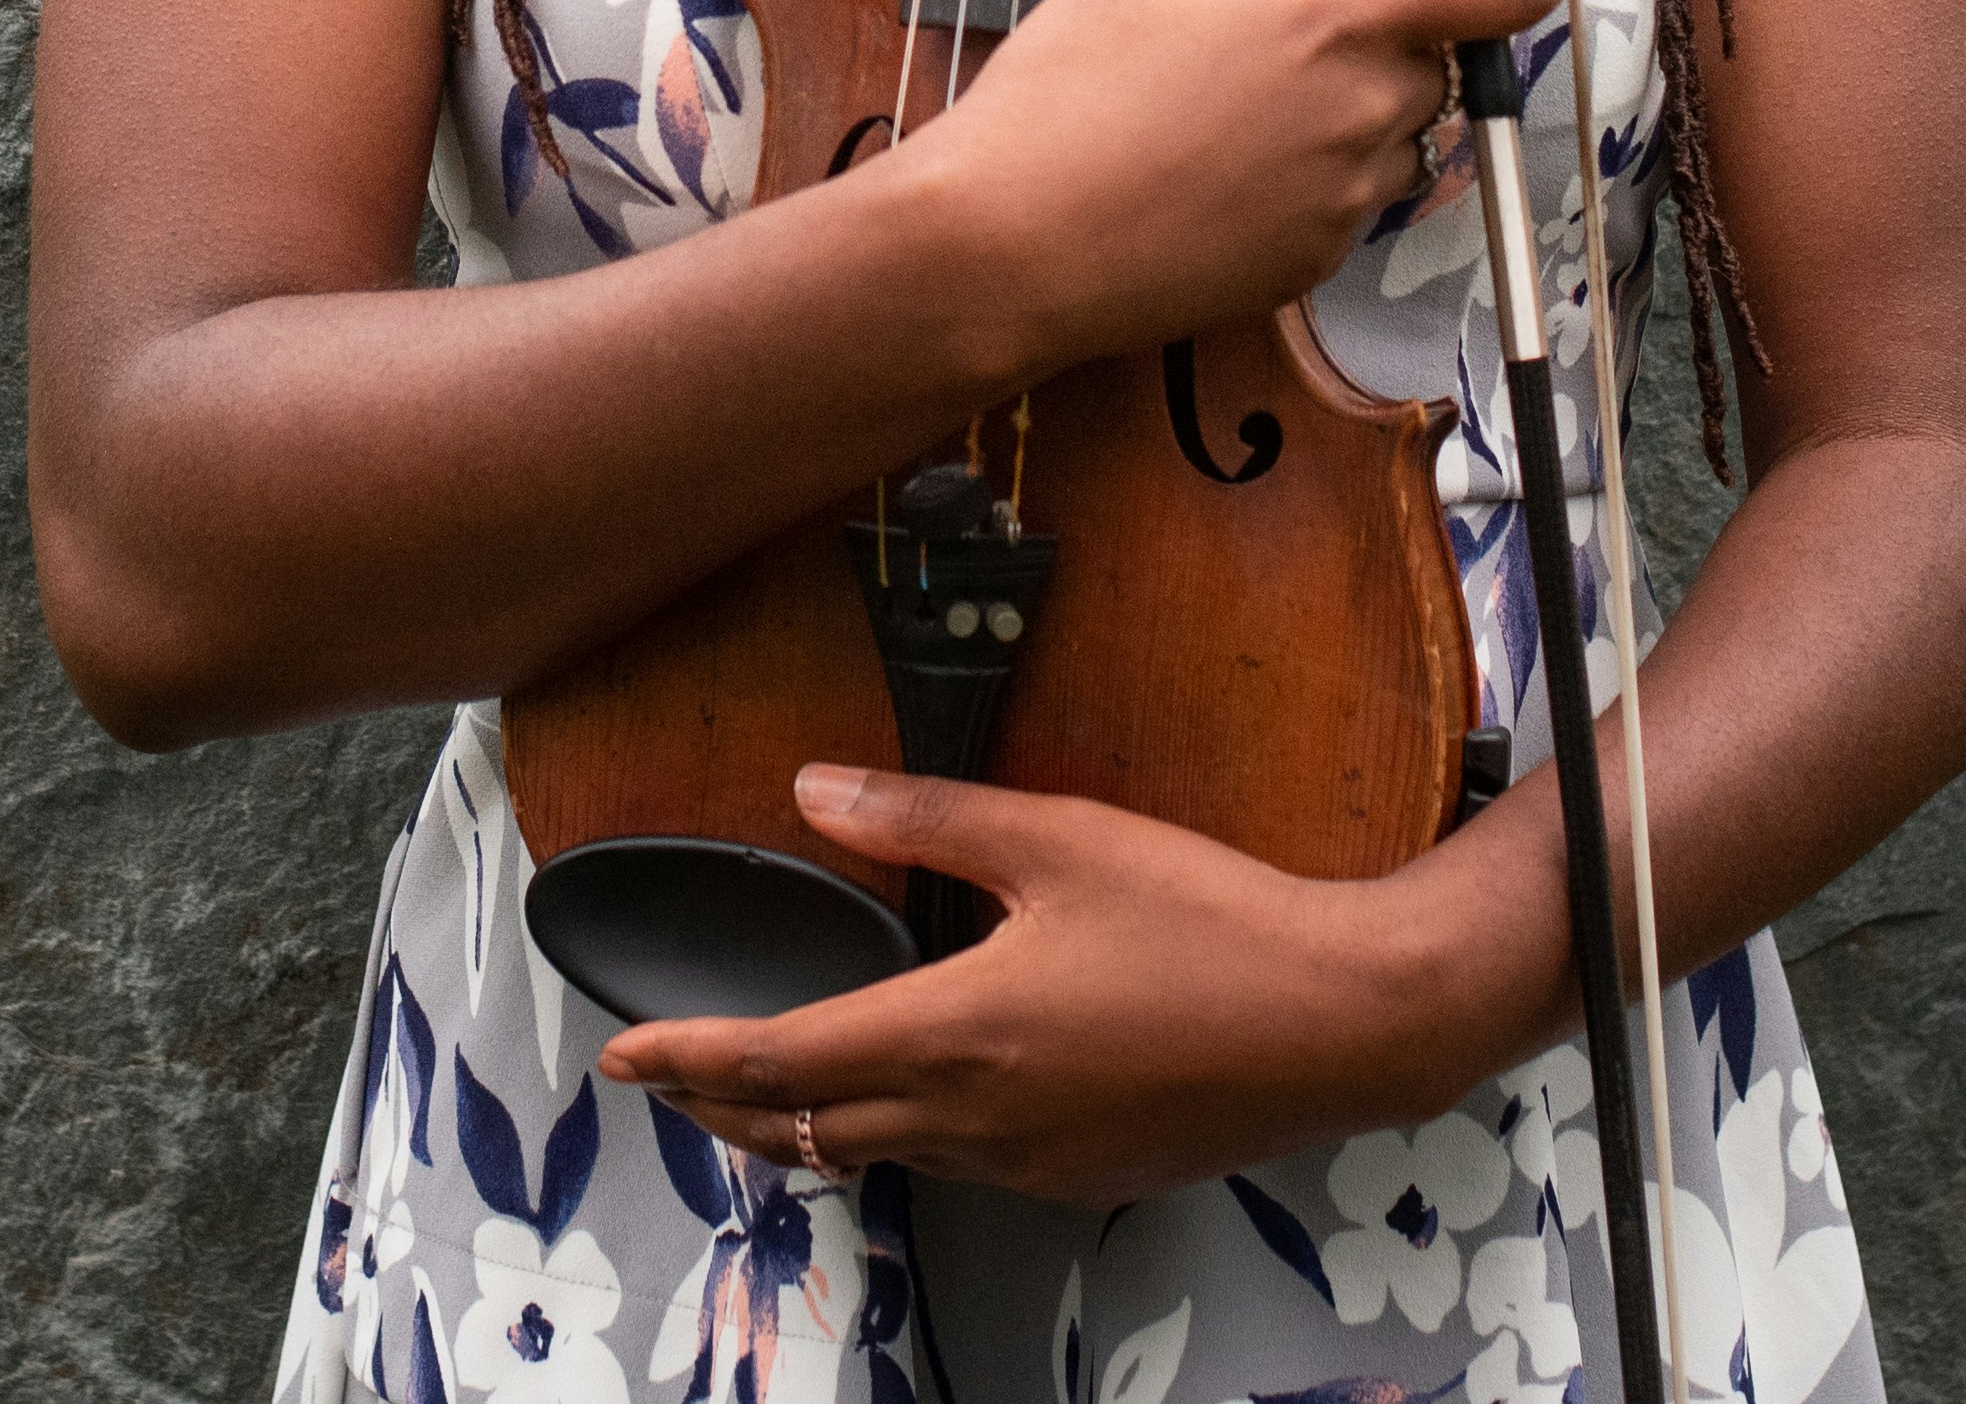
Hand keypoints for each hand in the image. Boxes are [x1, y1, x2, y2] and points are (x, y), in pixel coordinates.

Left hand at [593, 764, 1525, 1204]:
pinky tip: (915, 1100)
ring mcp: (1031, 1161)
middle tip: (671, 1081)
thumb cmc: (1211, 924)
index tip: (623, 1057)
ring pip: (881, 1157)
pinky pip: (957, 1166)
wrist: (1343, 1022)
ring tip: (769, 1093)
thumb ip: (928, 817)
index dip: (689, 1060)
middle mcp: (977, 1119)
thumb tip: (815, 789)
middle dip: (725, 1109)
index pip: (781, 1060)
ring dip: (808, 1128)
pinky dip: (899, 1137)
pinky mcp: (1081, 1175)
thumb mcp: (1063, 839)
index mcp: (955, 1035)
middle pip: (810, 1132)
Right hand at [885, 0, 1563, 384]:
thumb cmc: (1071, 94)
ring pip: (1396, 139)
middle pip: (1437, 62)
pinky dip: (1314, 181)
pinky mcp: (1316, 264)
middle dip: (1389, 40)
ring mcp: (1347, 196)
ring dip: (1355, 115)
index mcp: (1340, 17)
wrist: (1014, 246)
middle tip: (1289, 29)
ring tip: (1239, 107)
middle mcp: (1366, 109)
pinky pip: (1350, 205)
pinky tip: (1221, 169)